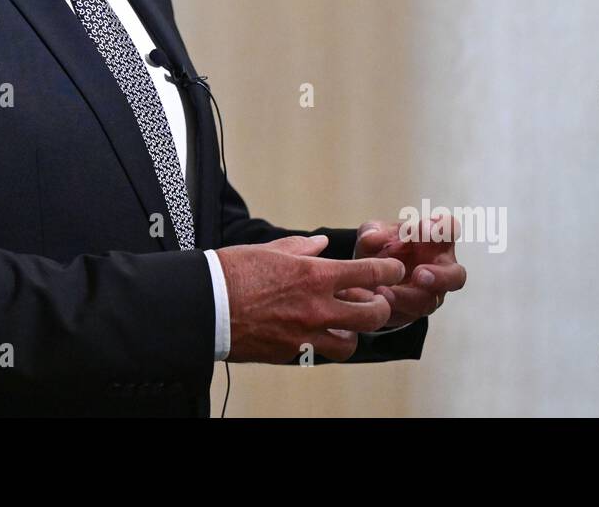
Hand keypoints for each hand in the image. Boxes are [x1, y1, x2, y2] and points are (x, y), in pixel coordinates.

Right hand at [216, 234, 405, 362]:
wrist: (205, 305)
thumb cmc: (232, 272)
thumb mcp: (268, 250)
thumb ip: (300, 248)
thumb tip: (320, 244)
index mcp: (314, 275)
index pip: (369, 274)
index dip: (389, 272)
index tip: (394, 271)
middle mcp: (316, 307)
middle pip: (372, 316)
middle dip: (381, 308)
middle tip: (375, 302)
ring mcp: (305, 334)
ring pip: (350, 343)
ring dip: (351, 332)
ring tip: (342, 323)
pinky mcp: (290, 354)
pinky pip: (317, 353)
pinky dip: (320, 344)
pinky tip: (311, 333)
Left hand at [341, 214, 465, 327]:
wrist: (367, 278)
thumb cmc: (380, 249)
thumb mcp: (372, 235)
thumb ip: (373, 232)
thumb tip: (374, 237)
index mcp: (434, 241)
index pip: (450, 230)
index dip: (444, 229)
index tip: (425, 228)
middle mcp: (439, 268)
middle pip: (455, 276)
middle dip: (440, 276)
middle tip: (419, 274)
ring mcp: (429, 293)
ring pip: (430, 301)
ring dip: (408, 297)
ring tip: (385, 292)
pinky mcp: (412, 311)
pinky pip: (408, 314)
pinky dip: (392, 306)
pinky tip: (378, 298)